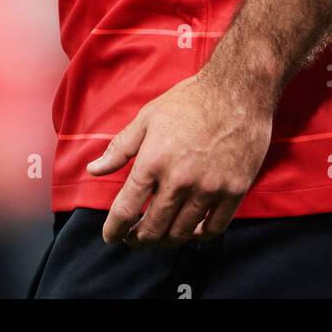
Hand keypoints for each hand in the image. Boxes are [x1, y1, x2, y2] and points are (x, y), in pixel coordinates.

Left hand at [88, 71, 274, 248]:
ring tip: (160, 235)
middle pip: (153, 229)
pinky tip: (192, 230)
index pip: (126, 209)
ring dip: (166, 240)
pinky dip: (199, 236)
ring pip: (182, 233)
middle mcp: (179, 180)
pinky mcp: (234, 191)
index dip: (114, 229)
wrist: (236, 91)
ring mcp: (208, 188)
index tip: (111, 236)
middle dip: (138, 239)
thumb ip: (120, 148)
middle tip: (134, 238)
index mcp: (153, 160)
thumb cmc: (189, 100)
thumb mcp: (148, 117)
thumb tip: (94, 170)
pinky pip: (214, 228)